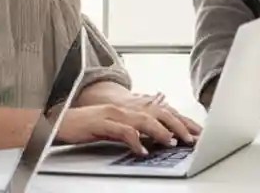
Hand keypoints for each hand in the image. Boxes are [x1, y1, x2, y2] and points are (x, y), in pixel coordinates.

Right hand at [57, 104, 184, 156]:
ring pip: (145, 120)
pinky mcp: (103, 123)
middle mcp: (128, 109)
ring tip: (172, 143)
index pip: (164, 113)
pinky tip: (143, 151)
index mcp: (134, 109)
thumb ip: (138, 129)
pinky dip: (135, 141)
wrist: (63, 121)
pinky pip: (123, 132)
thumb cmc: (92, 125)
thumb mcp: (119, 126)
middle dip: (179, 126)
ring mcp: (116, 115)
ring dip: (161, 132)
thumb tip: (158, 138)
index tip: (197, 133)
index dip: (182, 122)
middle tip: (192, 139)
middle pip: (160, 114)